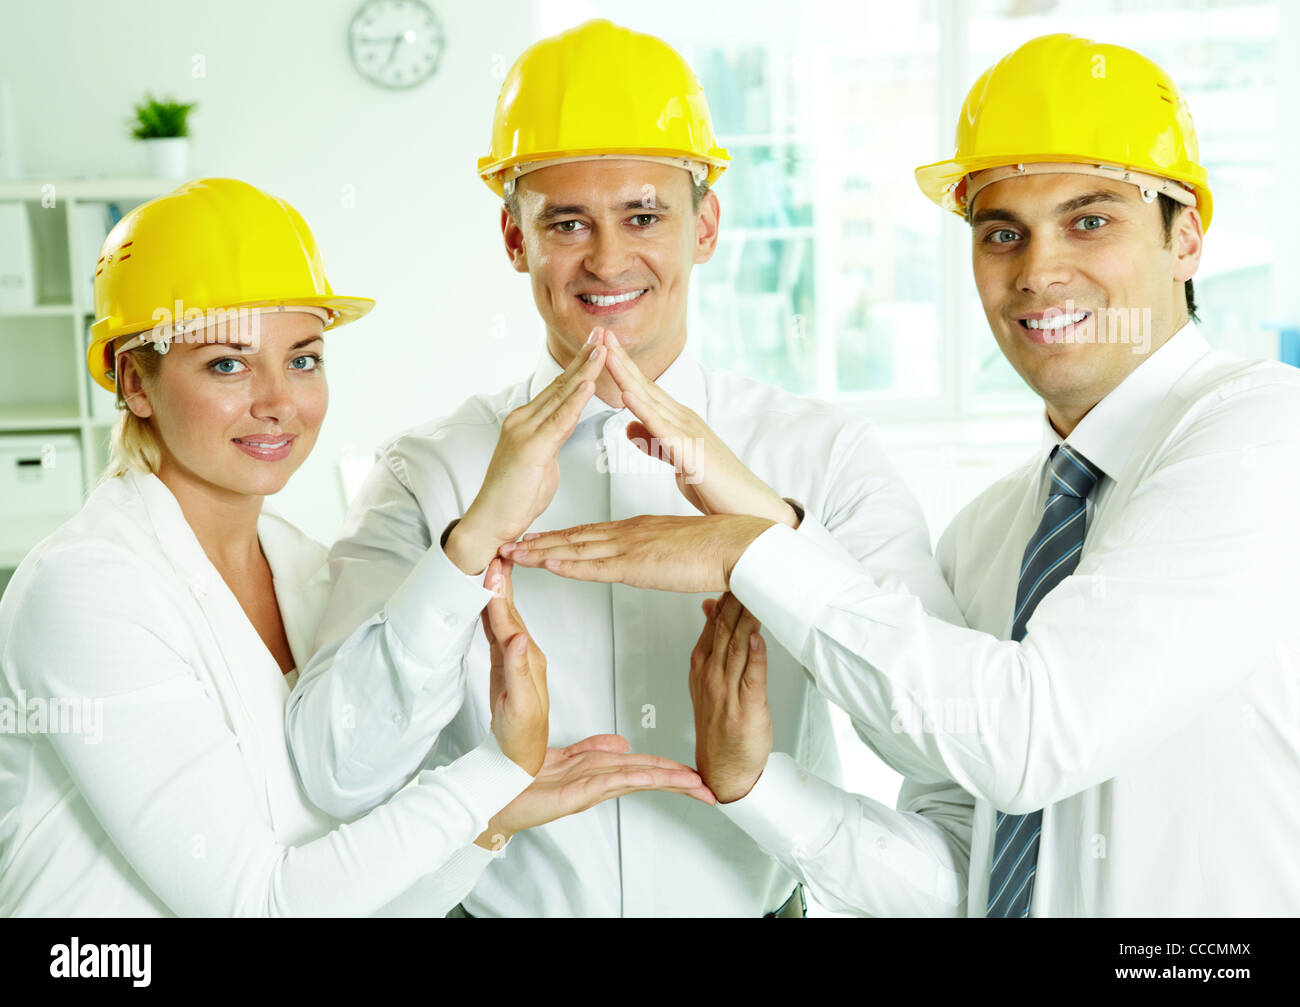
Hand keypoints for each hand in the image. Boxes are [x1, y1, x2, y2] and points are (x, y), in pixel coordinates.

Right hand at [444, 335, 606, 574]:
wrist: (489, 524)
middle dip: (584, 358)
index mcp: (526, 422)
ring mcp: (524, 432)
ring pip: (561, 396)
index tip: (597, 346)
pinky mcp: (529, 449)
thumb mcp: (540, 462)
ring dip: (584, 371)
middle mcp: (523, 420)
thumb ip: (551, 439)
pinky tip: (588, 384)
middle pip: (560, 384)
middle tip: (603, 333)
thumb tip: (562, 428)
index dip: (579, 367)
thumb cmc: (514, 498)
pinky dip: (575, 401)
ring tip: (602, 349)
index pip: (558, 389)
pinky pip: (559, 421)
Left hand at [474, 734, 715, 848]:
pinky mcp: (575, 796)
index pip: (642, 766)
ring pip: (636, 779)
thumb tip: (622, 742)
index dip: (670, 768)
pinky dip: (635, 779)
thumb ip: (593, 747)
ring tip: (695, 786)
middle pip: (646, 774)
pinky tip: (653, 778)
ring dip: (667, 781)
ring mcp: (588, 788)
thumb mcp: (564, 756)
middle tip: (708, 788)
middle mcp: (596, 779)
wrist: (493, 797)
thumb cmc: (522, 780)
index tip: (694, 774)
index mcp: (596, 768)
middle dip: (679, 779)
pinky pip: (610, 783)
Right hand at [482, 557, 547, 775]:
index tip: (492, 569)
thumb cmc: (521, 734)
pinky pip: (496, 628)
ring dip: (496, 590)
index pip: (509, 619)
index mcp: (528, 658)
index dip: (498, 594)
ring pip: (503, 615)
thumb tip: (517, 640)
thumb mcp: (520, 705)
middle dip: (500, 580)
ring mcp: (515, 655)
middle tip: (494, 550)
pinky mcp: (504, 662)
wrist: (519, 755)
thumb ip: (518, 671)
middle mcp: (524, 652)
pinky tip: (484, 599)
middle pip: (509, 609)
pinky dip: (489, 610)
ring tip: (490, 564)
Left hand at [499, 513, 774, 593]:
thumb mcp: (679, 548)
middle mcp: (627, 534)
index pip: (590, 533)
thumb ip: (661, 554)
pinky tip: (546, 563)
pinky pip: (594, 566)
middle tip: (509, 544)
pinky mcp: (636, 564)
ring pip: (575, 549)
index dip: (560, 537)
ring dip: (541, 552)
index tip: (536, 539)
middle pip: (574, 538)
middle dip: (539, 542)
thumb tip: (655, 563)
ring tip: (513, 553)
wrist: (737, 544)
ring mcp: (629, 547)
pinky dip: (567, 564)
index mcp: (638, 529)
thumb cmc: (717, 548)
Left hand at [596, 326, 797, 525]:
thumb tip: (628, 427)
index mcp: (677, 422)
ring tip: (607, 352)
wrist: (749, 508)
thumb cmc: (716, 486)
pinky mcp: (691, 451)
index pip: (644, 389)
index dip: (622, 367)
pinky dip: (643, 410)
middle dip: (621, 359)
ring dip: (627, 374)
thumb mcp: (676, 460)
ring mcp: (688, 432)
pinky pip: (662, 428)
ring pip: (650, 399)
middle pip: (645, 385)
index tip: (602, 345)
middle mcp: (683, 419)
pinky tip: (627, 395)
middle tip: (600, 331)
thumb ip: (652, 442)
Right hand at [689, 593, 771, 803]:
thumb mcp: (707, 678)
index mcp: (702, 667)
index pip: (712, 624)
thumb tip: (711, 606)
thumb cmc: (720, 724)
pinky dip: (756, 655)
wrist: (723, 769)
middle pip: (723, 630)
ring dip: (746, 618)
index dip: (724, 597)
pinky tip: (759, 637)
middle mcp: (712, 676)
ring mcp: (728, 692)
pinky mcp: (747, 707)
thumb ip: (712, 641)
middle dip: (736, 599)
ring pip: (737, 647)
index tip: (733, 572)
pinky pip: (752, 676)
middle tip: (746, 571)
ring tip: (755, 593)